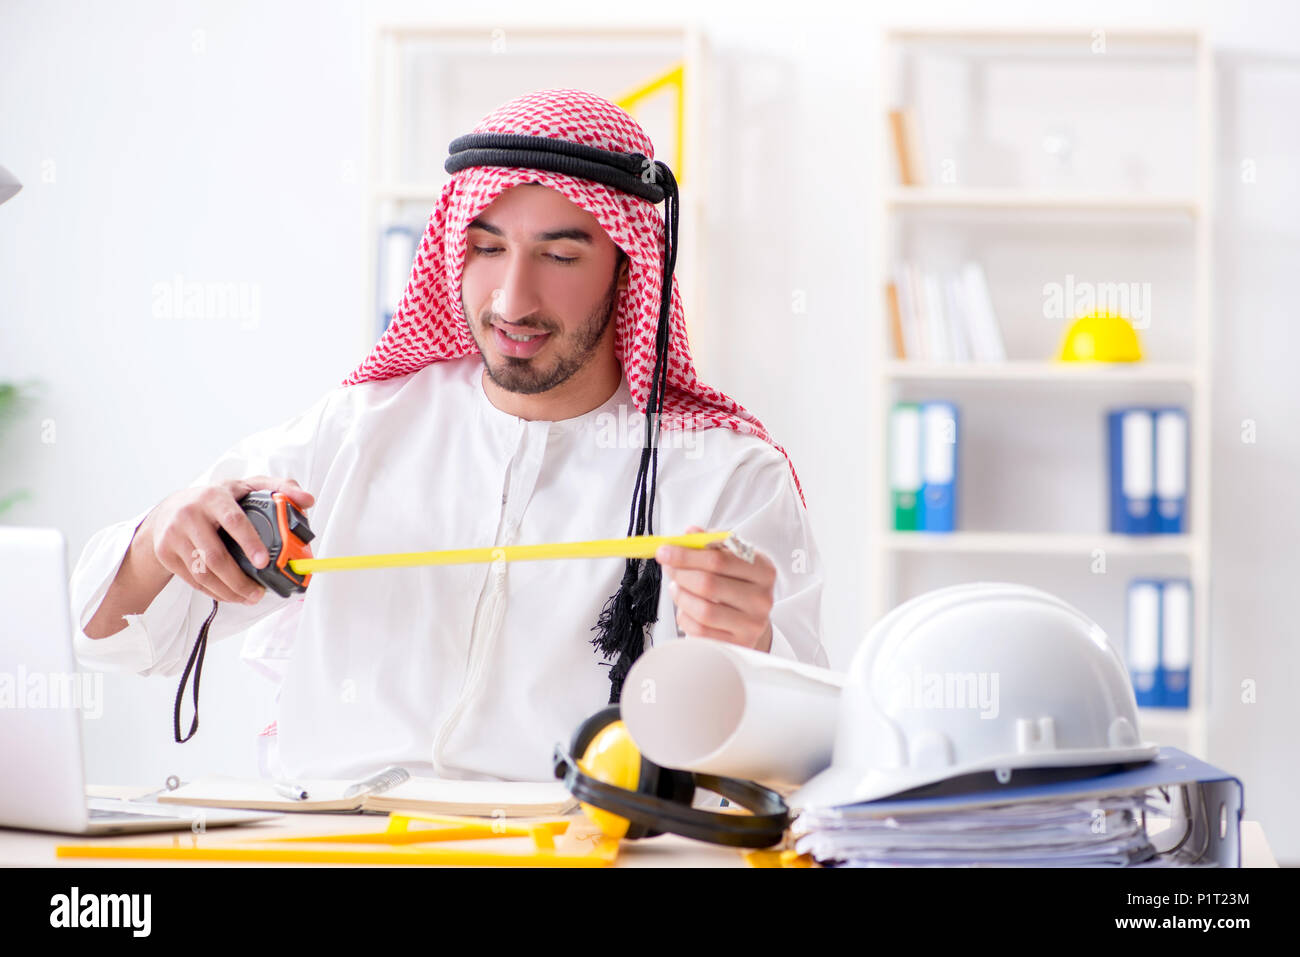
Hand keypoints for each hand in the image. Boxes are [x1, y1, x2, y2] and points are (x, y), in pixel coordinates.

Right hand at [141, 476, 314, 605]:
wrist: (169, 510)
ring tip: (249, 597)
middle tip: (259, 592)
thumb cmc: (216, 499)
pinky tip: (230, 595)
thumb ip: (279, 488)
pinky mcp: (166, 554)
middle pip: (215, 556)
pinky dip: (214, 592)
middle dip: (240, 580)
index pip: (233, 520)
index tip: (264, 561)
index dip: (249, 542)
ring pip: (203, 573)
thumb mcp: (245, 487)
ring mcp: (174, 536)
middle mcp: (190, 515)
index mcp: (214, 497)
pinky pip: (192, 581)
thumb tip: (308, 500)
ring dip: (228, 591)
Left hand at [654, 525, 775, 652]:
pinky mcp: (739, 644)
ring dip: (681, 596)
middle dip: (680, 573)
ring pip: (703, 609)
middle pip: (709, 584)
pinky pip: (701, 631)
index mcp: (763, 569)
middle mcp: (762, 598)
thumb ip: (711, 544)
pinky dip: (685, 617)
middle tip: (667, 567)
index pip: (719, 559)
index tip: (664, 550)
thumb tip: (690, 532)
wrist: (751, 618)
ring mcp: (752, 624)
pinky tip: (684, 607)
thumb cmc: (737, 583)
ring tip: (676, 587)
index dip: (687, 554)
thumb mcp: (732, 558)